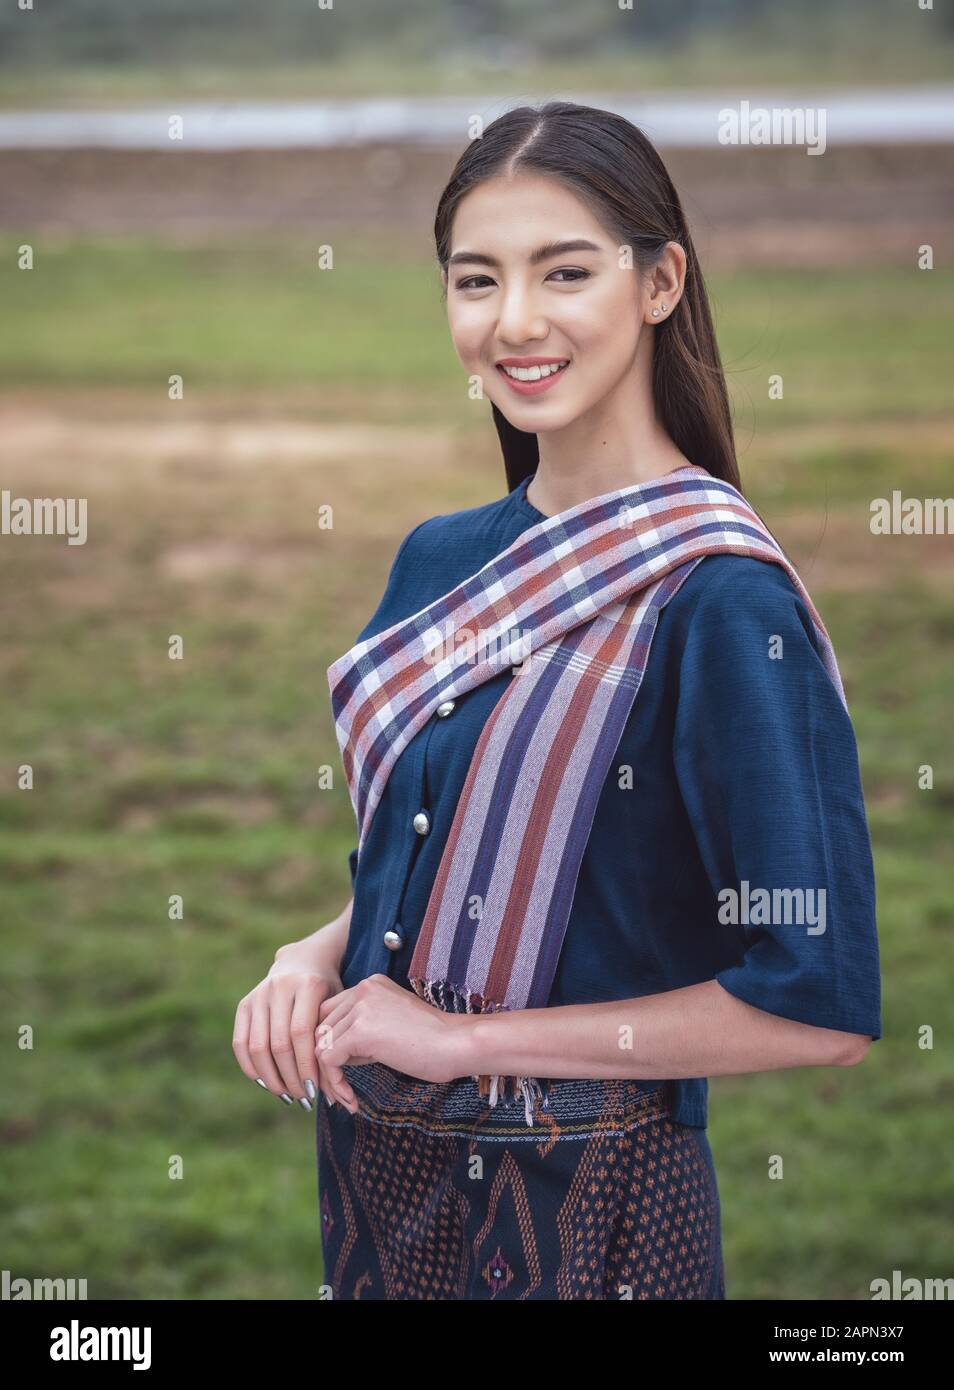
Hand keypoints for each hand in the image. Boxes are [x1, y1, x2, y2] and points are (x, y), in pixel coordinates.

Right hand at [233, 936, 351, 1109]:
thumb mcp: (337, 1007)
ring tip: (285, 1095)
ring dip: (270, 1078)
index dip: (305, 1066)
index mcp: (308, 984)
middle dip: (290, 1077)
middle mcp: (280, 987)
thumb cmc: (329, 991)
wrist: (305, 959)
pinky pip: (241, 1042)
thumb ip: (333, 1045)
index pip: (301, 1033)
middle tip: (302, 1098)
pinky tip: (265, 1082)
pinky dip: (250, 1067)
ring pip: (258, 1046)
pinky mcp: (244, 1003)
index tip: (314, 1091)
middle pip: (279, 1043)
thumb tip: (335, 1097)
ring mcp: (259, 994)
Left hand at [316, 974, 472, 1100]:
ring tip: (347, 1098)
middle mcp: (362, 989)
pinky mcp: (361, 1031)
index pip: (331, 1013)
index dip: (333, 1043)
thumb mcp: (391, 1024)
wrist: (456, 1044)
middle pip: (321, 1027)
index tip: (344, 1071)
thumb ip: (362, 1029)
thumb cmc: (432, 1041)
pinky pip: (328, 1060)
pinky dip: (335, 1083)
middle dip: (327, 1061)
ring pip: (321, 1045)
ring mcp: (361, 1008)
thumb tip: (331, 1054)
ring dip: (330, 1077)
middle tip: (340, 1090)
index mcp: (370, 984)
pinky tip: (351, 1099)